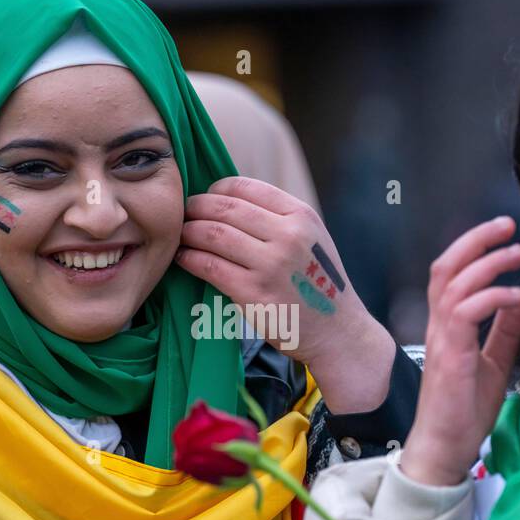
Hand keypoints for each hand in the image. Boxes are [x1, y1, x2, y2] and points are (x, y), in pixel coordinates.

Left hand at [178, 177, 395, 413]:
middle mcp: (288, 235)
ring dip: (188, 232)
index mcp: (301, 216)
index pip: (245, 187)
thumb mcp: (311, 239)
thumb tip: (225, 200)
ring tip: (180, 237)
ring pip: (212, 234)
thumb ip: (278, 218)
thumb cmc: (317, 284)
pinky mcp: (254, 293)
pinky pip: (209, 266)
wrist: (338, 331)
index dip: (215, 190)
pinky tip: (183, 259)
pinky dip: (189, 258)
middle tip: (183, 215)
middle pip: (225, 208)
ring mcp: (271, 265)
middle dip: (196, 208)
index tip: (204, 200)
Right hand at [398, 216, 519, 485]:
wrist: (446, 446)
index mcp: (446, 324)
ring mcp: (442, 338)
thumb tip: (519, 298)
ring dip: (488, 263)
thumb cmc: (464, 410)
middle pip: (446, 267)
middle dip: (475, 240)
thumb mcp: (494, 363)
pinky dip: (492, 297)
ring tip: (516, 253)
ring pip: (455, 283)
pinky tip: (515, 296)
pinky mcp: (451, 355)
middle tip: (507, 225)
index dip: (473, 247)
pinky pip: (466, 312)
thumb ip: (503, 331)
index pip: (451, 273)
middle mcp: (438, 325)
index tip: (503, 234)